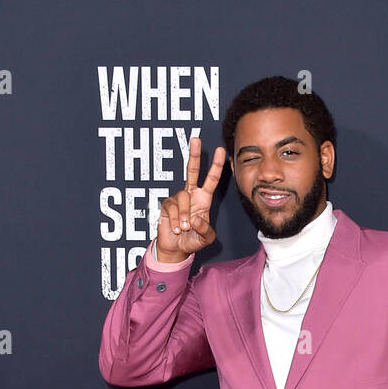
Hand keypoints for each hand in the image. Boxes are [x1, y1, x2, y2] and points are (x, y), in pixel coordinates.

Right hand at [155, 136, 226, 260]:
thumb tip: (195, 219)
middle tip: (196, 139)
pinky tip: (177, 229)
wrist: (176, 249)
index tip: (220, 151)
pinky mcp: (167, 205)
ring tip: (185, 228)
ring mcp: (178, 198)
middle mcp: (190, 194)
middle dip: (194, 155)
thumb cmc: (193, 240)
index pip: (211, 179)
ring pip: (182, 198)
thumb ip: (205, 230)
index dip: (216, 166)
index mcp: (203, 199)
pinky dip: (175, 221)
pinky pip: (172, 208)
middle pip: (192, 170)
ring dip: (184, 216)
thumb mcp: (206, 238)